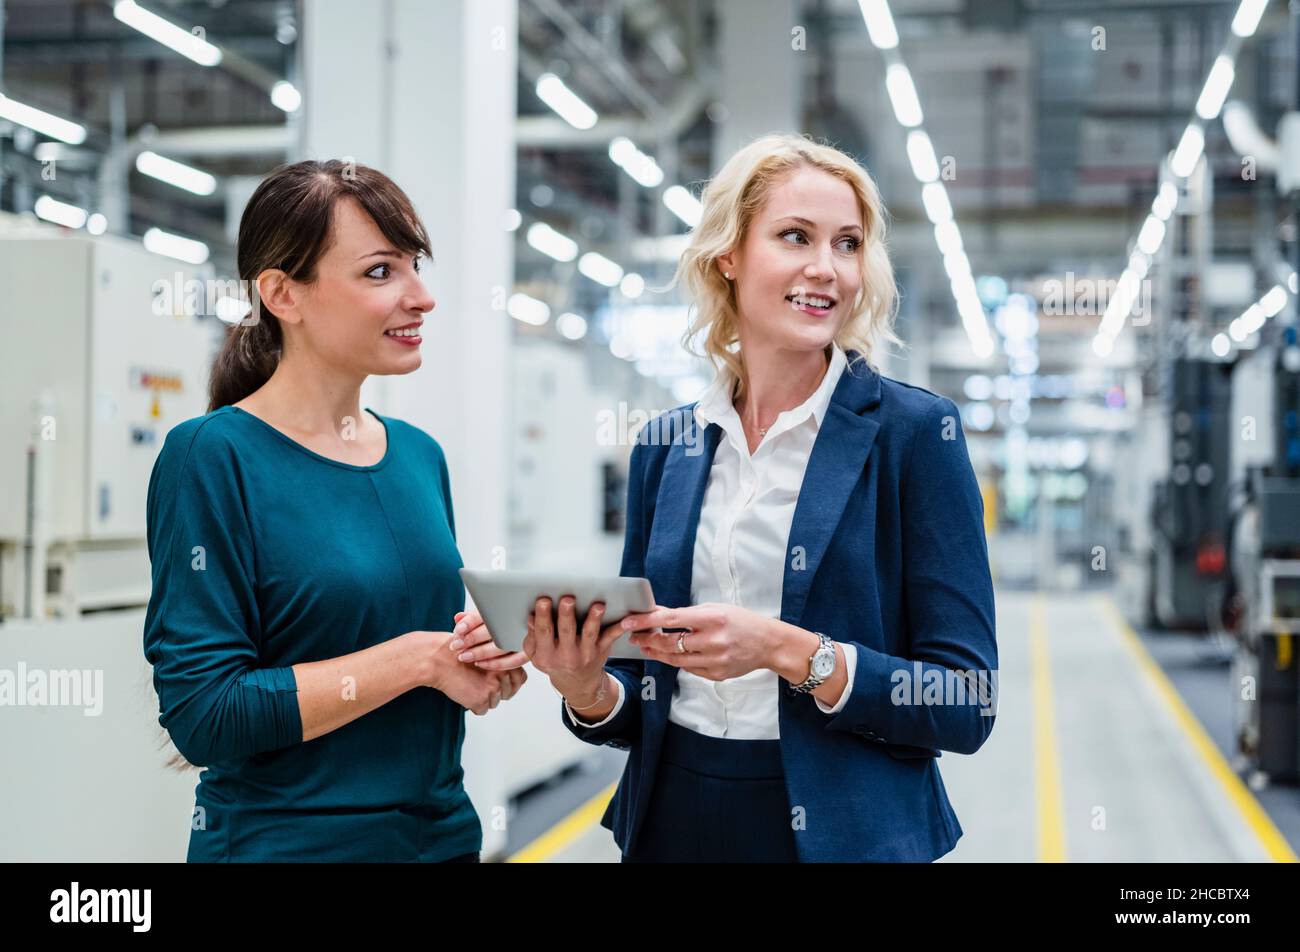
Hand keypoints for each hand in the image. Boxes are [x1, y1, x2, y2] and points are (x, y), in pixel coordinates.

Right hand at [411, 628, 525, 715]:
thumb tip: (514, 680)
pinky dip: (473, 705)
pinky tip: (465, 692)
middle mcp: (503, 673)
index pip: (520, 679)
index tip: (498, 681)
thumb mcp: (487, 652)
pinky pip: (482, 710)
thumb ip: (503, 663)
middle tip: (480, 682)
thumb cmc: (460, 652)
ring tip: (470, 684)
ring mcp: (493, 687)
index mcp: (507, 660)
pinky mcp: (481, 700)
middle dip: (496, 690)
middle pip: (507, 692)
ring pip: (494, 702)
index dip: (510, 682)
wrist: (440, 659)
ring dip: (484, 698)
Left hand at [451, 610, 528, 672]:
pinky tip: (480, 664)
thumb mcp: (489, 614)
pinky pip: (513, 661)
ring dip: (479, 653)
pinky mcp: (528, 651)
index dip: (470, 622)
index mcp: (505, 608)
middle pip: (492, 630)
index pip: (487, 614)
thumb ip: (474, 617)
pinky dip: (496, 664)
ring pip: (501, 647)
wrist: (531, 628)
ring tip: (463, 656)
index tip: (458, 630)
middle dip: (471, 639)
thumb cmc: (503, 620)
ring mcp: (523, 637)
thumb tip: (458, 618)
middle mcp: (516, 622)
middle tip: (455, 646)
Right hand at [522, 596, 642, 701]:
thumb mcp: (537, 654)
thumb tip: (532, 618)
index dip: (543, 616)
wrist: (578, 683)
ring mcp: (585, 653)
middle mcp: (566, 655)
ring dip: (594, 619)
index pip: (543, 633)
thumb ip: (532, 637)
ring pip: (589, 634)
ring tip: (597, 606)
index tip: (544, 600)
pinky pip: (610, 637)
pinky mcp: (601, 650)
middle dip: (566, 615)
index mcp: (546, 654)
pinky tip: (625, 620)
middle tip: (568, 599)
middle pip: (566, 631)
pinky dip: (619, 629)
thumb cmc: (555, 662)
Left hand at [624, 603, 775, 680]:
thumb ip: (685, 613)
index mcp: (713, 618)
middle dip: (648, 640)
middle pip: (670, 644)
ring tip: (646, 646)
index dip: (647, 622)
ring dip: (657, 653)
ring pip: (676, 660)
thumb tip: (657, 613)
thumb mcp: (714, 609)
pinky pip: (689, 669)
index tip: (630, 622)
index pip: (671, 620)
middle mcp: (714, 641)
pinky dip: (677, 661)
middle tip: (634, 636)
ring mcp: (716, 661)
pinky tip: (669, 654)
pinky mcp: (717, 675)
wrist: (767, 643)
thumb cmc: (740, 621)